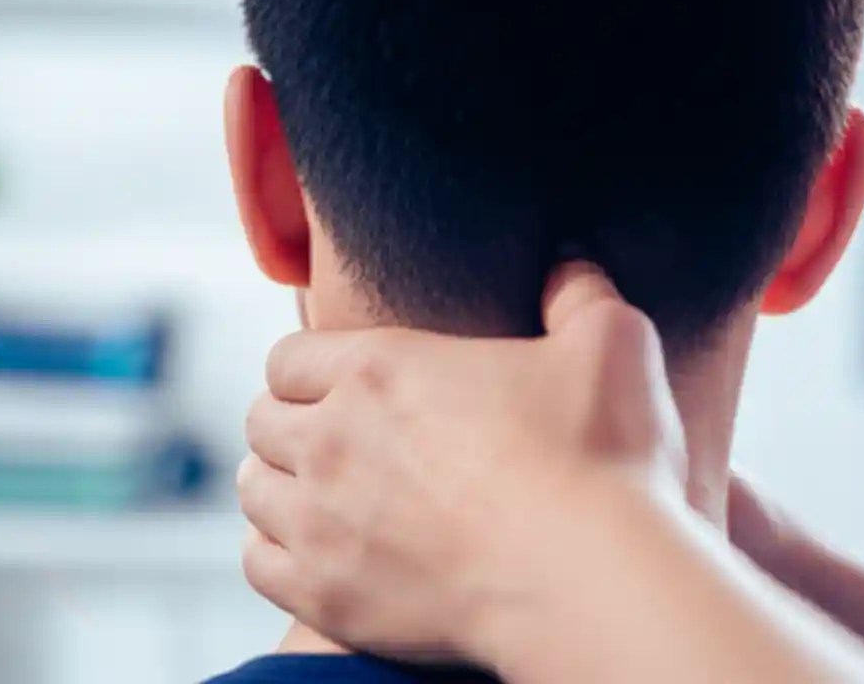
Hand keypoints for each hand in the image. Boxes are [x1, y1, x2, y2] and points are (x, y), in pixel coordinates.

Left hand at [237, 261, 686, 661]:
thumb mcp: (609, 344)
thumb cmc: (600, 458)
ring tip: (319, 496)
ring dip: (280, 487)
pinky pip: (257, 564)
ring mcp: (321, 522)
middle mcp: (332, 439)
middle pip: (262, 421)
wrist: (588, 579)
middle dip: (291, 425)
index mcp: (380, 368)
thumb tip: (569, 267)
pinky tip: (315, 553)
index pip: (290, 357)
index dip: (313, 368)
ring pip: (253, 492)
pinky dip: (276, 555)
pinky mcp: (327, 596)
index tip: (341, 387)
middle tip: (334, 441)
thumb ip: (578, 293)